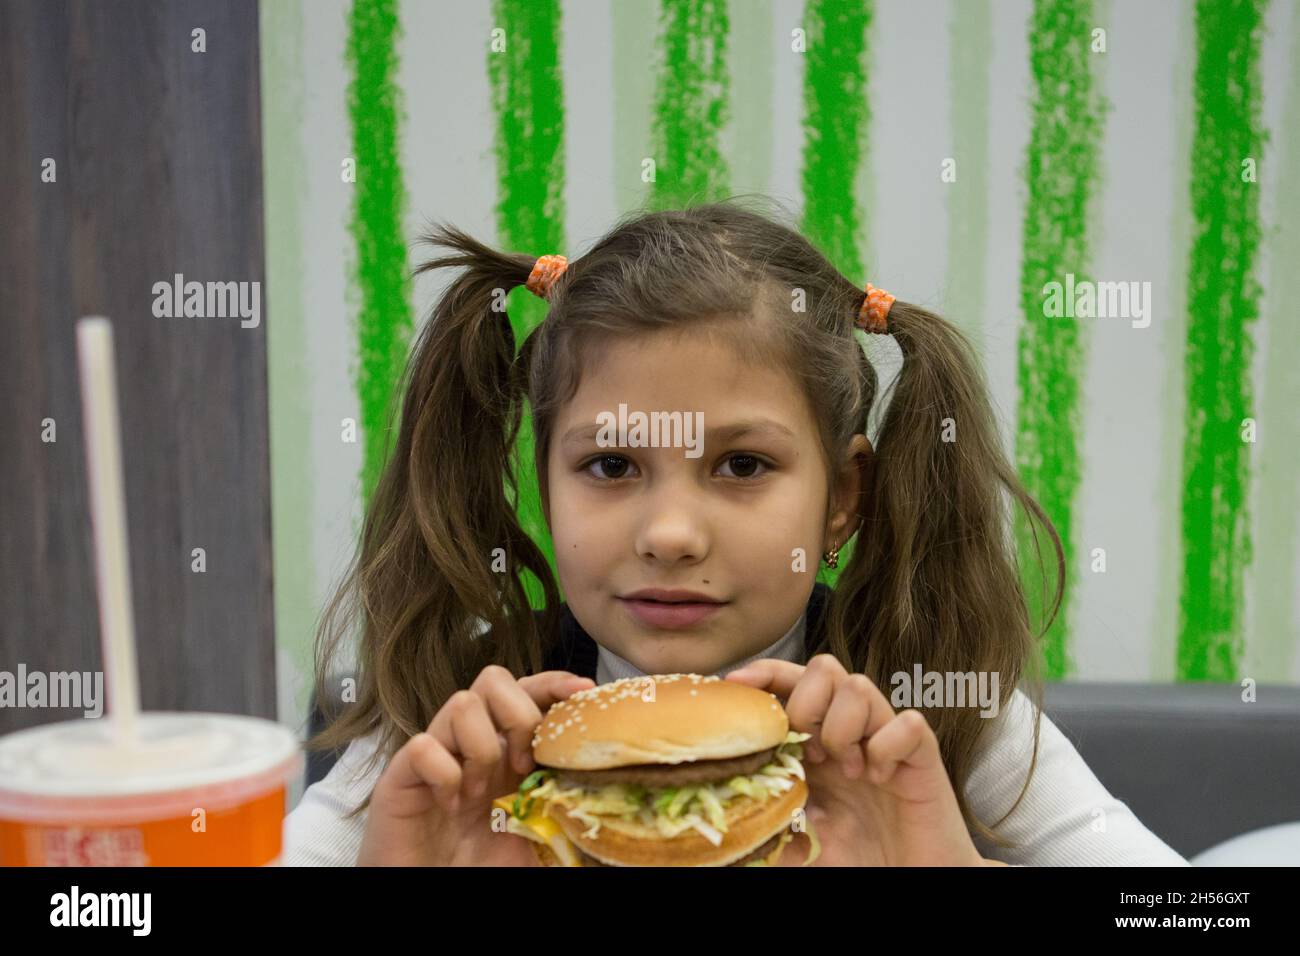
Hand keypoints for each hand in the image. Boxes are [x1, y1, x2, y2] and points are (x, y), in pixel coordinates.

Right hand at [356, 666, 594, 865]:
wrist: (430, 891)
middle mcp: (469, 742)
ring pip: (461, 703)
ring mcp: (435, 754)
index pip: (529, 690)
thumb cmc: (480, 866)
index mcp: (504, 749)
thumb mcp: (535, 836)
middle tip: (521, 767)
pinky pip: (423, 746)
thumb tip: (612, 805)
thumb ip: (563, 810)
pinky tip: (449, 804)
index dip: (556, 682)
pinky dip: (444, 775)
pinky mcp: (401, 775)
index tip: (585, 693)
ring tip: (479, 795)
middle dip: (517, 715)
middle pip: (494, 679)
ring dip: (481, 748)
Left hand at [726, 655, 987, 866]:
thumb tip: (729, 816)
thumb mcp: (801, 839)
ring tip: (850, 772)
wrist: (914, 879)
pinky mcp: (923, 754)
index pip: (790, 679)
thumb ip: (771, 819)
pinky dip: (888, 747)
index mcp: (818, 740)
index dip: (763, 672)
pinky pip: (907, 723)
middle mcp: (852, 730)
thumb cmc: (860, 858)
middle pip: (823, 667)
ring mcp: (887, 738)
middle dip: (805, 702)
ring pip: (859, 686)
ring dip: (843, 728)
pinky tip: (882, 779)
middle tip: (809, 753)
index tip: (735, 685)